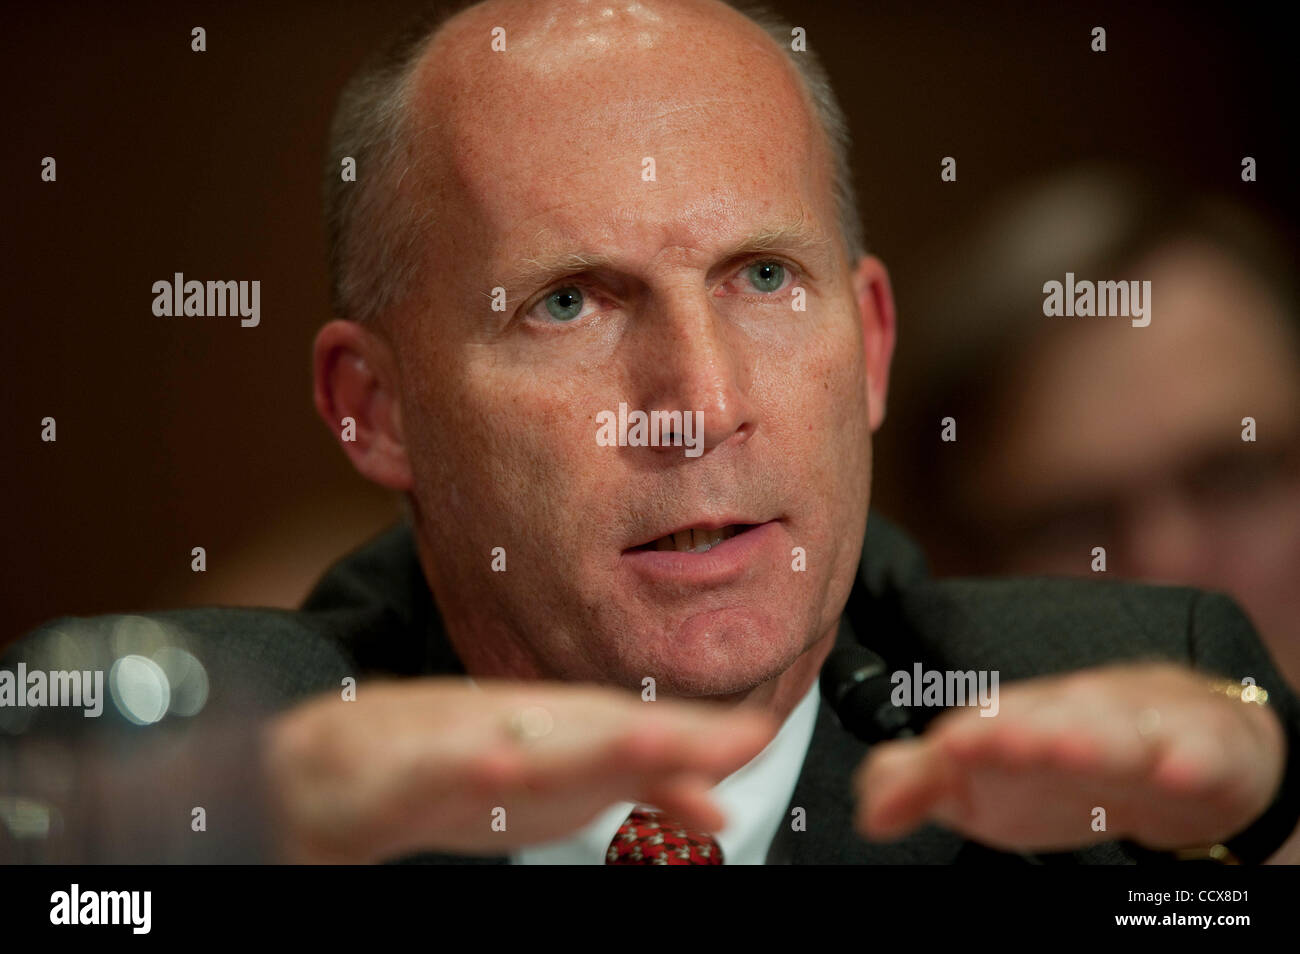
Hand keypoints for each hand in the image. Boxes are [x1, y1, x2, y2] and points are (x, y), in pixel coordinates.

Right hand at [260, 678, 776, 862]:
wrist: (330, 766)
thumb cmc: (456, 765)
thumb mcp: (560, 781)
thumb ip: (636, 786)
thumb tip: (720, 806)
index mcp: (560, 741)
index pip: (638, 736)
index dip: (699, 736)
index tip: (759, 734)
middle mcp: (519, 736)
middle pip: (598, 737)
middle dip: (666, 738)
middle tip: (738, 738)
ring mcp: (457, 752)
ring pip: (529, 752)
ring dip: (589, 745)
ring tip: (652, 742)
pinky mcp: (397, 777)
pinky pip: (433, 773)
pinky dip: (468, 764)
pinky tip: (502, 760)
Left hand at [852, 663, 1285, 853]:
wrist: (1175, 741)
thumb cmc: (1057, 765)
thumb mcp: (981, 781)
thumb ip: (917, 786)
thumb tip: (869, 813)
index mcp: (1016, 722)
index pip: (986, 724)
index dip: (969, 736)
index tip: (946, 746)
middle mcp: (1075, 715)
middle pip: (1047, 717)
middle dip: (1018, 727)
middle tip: (994, 740)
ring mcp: (1141, 731)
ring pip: (1117, 729)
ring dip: (1090, 736)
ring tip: (1067, 748)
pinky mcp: (1205, 750)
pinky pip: (1202, 753)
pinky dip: (1190, 759)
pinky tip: (1175, 769)